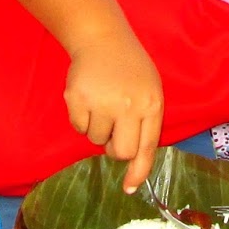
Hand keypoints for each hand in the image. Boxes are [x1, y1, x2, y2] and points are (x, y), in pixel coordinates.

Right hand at [63, 31, 162, 192]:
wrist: (102, 39)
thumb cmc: (131, 71)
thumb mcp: (151, 92)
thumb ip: (146, 126)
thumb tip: (133, 166)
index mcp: (151, 105)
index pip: (147, 148)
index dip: (138, 172)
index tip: (129, 188)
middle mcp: (128, 105)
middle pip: (120, 152)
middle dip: (115, 149)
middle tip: (113, 130)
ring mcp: (101, 102)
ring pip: (96, 141)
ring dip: (98, 129)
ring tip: (102, 104)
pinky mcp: (77, 98)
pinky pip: (78, 127)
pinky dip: (81, 119)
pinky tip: (89, 99)